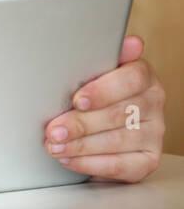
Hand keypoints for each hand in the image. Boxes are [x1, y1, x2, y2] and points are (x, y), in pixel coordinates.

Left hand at [44, 35, 164, 182]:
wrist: (99, 124)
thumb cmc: (93, 93)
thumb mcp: (91, 71)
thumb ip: (102, 57)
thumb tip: (131, 42)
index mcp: (143, 76)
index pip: (132, 79)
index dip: (103, 90)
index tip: (77, 100)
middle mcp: (153, 104)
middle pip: (119, 114)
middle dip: (80, 124)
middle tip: (53, 130)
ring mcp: (154, 133)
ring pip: (117, 141)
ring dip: (80, 146)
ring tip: (54, 145)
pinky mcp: (147, 160)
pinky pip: (120, 166)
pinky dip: (90, 163)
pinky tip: (68, 159)